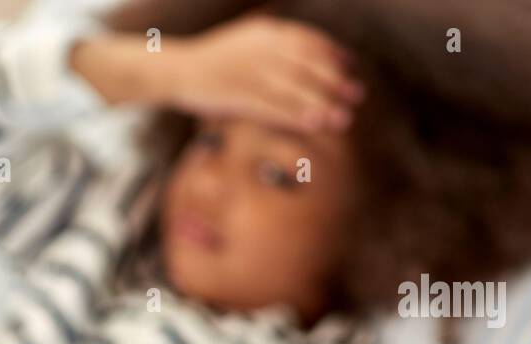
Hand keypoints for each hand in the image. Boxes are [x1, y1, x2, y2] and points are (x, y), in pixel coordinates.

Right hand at [72, 15, 362, 132]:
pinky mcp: (238, 94)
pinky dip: (296, 115)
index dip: (332, 55)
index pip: (308, 41)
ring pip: (294, 89)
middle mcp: (260, 49)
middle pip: (307, 65)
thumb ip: (271, 43)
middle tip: (356, 96)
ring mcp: (249, 72)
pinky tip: (313, 124)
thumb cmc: (211, 60)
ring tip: (342, 119)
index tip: (349, 68)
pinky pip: (273, 106)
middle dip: (334, 81)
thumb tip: (303, 56)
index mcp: (264, 32)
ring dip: (321, 104)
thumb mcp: (244, 40)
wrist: (174, 69)